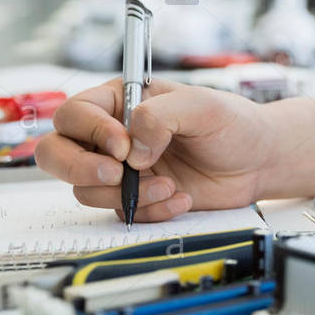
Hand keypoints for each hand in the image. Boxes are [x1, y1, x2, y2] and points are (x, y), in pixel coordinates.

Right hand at [35, 78, 276, 222]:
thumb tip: (132, 149)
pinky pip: (119, 212)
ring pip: (86, 189)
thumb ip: (160, 116)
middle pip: (56, 152)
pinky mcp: (135, 197)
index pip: (74, 113)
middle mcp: (112, 135)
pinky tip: (180, 197)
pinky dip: (149, 210)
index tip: (123, 146)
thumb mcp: (202, 106)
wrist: (258, 161)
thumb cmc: (233, 124)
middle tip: (119, 173)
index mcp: (120, 102)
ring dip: (127, 193)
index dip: (90, 131)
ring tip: (170, 184)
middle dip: (79, 167)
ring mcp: (121, 169)